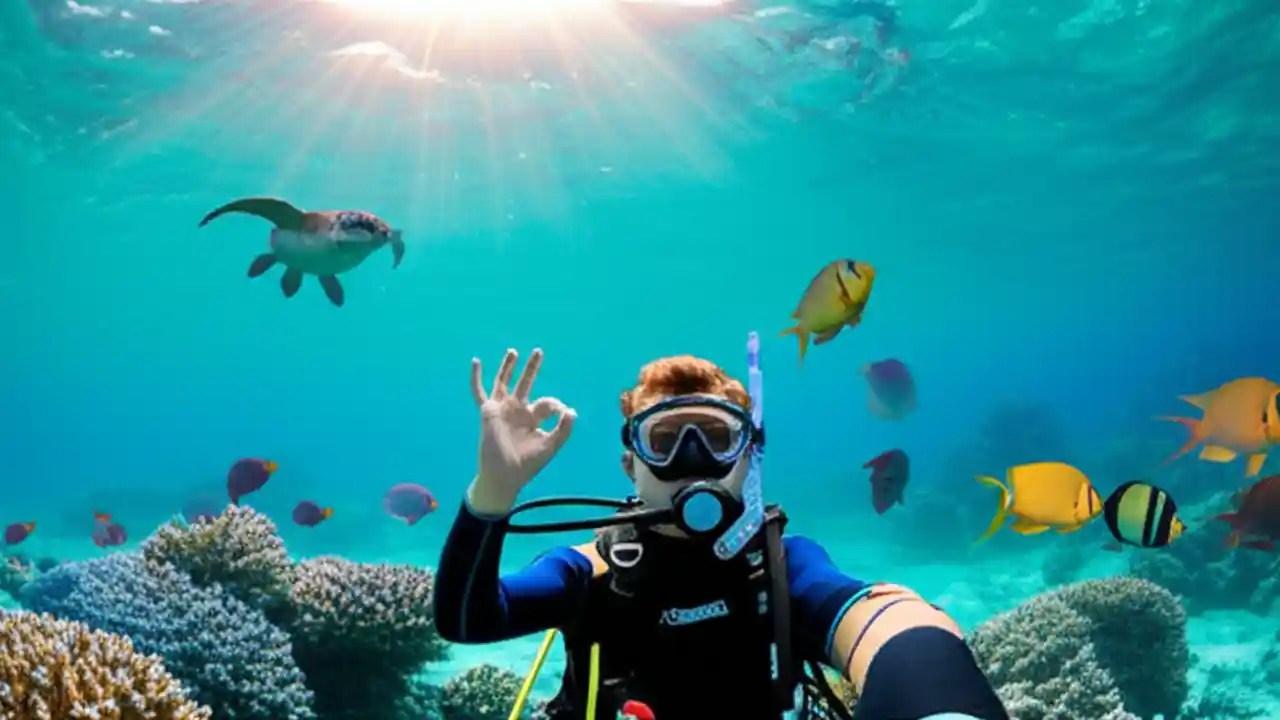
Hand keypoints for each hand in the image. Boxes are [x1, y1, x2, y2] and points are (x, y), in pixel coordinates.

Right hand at [467, 348, 575, 514]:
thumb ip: (563, 429)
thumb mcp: (551, 446)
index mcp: (534, 418)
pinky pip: (479, 391)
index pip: (547, 402)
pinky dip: (476, 377)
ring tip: (514, 351)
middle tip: (539, 351)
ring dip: (508, 366)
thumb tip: (572, 410)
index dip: (556, 404)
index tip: (562, 412)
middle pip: (526, 383)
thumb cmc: (527, 464)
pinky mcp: (488, 411)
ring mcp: (502, 409)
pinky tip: (476, 362)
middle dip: (532, 368)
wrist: (505, 476)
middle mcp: (518, 410)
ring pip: (504, 382)